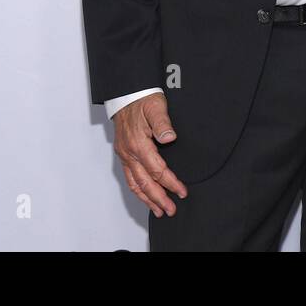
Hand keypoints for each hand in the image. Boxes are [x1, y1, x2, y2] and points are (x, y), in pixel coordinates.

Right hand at [113, 92, 187, 217]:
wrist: (126, 95)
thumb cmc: (143, 100)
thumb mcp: (156, 107)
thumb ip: (163, 123)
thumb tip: (170, 137)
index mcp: (139, 144)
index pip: (157, 170)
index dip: (171, 183)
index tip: (182, 192)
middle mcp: (129, 153)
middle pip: (145, 183)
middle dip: (159, 199)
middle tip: (171, 210)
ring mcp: (125, 155)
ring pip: (135, 184)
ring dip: (147, 199)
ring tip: (159, 211)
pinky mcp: (124, 154)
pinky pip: (129, 178)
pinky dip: (137, 190)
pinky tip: (145, 197)